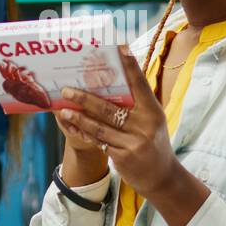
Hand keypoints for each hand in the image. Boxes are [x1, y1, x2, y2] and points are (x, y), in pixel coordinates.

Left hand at [59, 46, 177, 198]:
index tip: (120, 47)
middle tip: (67, 89)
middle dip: (85, 98)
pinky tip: (73, 126)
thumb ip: (137, 106)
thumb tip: (111, 85)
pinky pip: (98, 141)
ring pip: (99, 126)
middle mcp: (145, 125)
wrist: (162, 177)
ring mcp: (134, 142)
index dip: (131, 66)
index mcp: (153, 112)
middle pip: (109, 107)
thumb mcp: (152, 122)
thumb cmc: (153, 143)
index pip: (141, 84)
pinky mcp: (123, 157)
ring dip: (78, 117)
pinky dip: (84, 133)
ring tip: (64, 109)